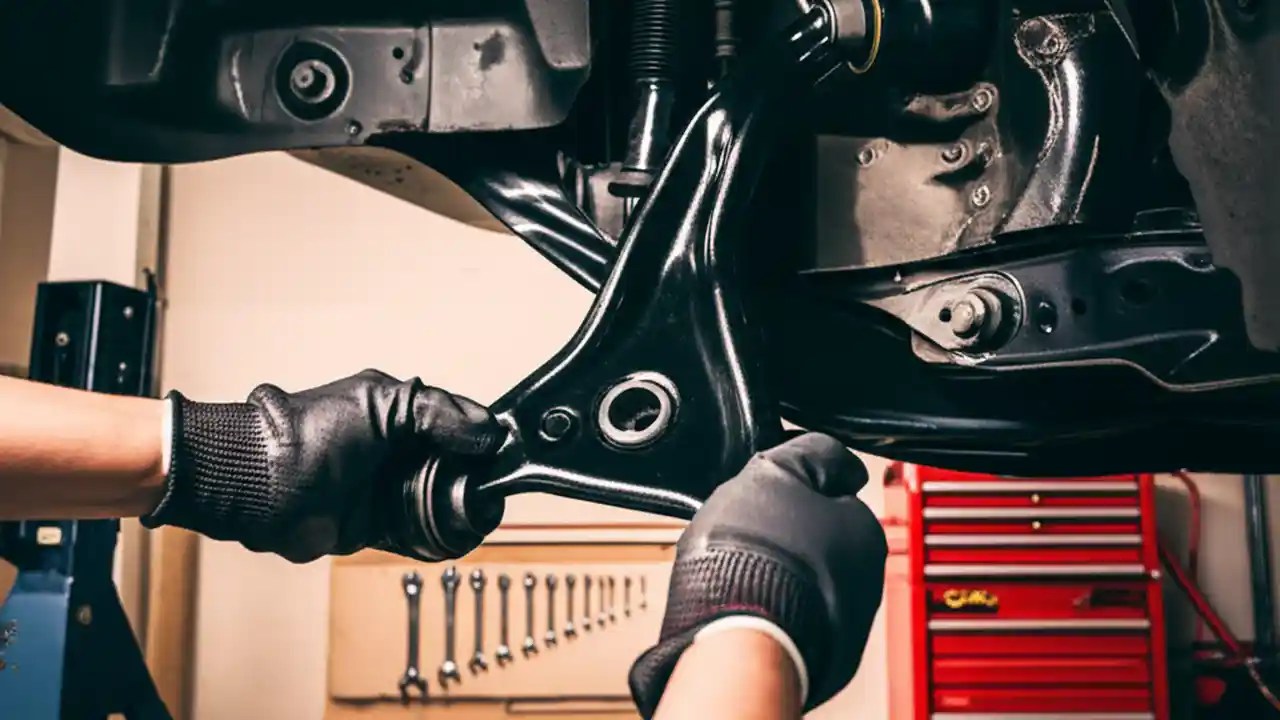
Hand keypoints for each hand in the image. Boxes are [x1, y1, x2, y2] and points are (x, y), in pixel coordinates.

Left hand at [141, 370, 504, 562]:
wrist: (262, 483)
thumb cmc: (309, 433)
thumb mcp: (385, 404)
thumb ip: (440, 412)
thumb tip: (489, 431)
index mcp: (401, 415)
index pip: (458, 424)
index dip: (482, 438)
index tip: (505, 451)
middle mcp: (396, 452)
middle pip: (456, 467)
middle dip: (476, 476)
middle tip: (494, 486)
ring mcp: (387, 490)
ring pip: (442, 503)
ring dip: (460, 510)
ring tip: (478, 512)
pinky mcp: (376, 526)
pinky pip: (420, 536)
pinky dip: (439, 539)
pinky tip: (456, 535)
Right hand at [629, 433, 886, 716]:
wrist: (740, 641)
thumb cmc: (757, 555)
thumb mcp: (777, 469)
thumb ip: (810, 453)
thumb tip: (831, 452)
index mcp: (864, 530)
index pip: (837, 497)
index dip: (800, 491)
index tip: (774, 496)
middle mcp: (866, 581)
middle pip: (822, 544)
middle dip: (790, 538)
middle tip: (751, 535)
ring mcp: (843, 625)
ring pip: (806, 585)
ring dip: (779, 578)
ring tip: (740, 574)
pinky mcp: (816, 660)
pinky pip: (791, 623)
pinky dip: (771, 614)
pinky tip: (743, 608)